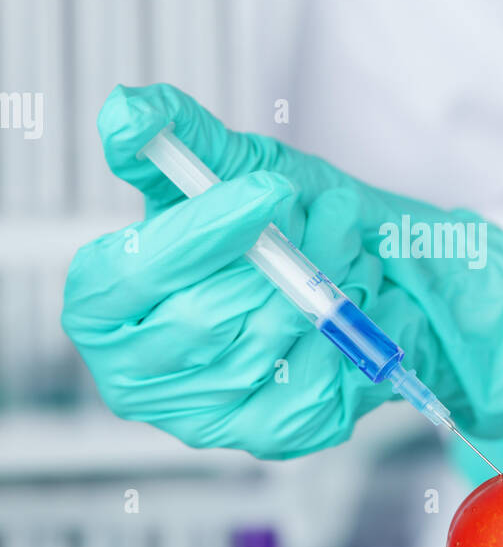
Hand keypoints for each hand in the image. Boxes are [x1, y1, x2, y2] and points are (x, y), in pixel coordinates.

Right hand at [62, 84, 502, 457]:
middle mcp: (138, 373)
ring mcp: (202, 415)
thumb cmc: (277, 221)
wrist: (356, 271)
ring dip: (322, 283)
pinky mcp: (268, 434)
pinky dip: (344, 330)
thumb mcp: (229, 164)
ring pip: (265, 346)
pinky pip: (311, 385)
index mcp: (103, 304)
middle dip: (278, 258)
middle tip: (329, 211)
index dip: (197, 232)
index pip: (129, 275)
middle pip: (201, 319)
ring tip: (348, 240)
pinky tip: (355, 294)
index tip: (267, 190)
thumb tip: (127, 112)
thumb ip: (175, 136)